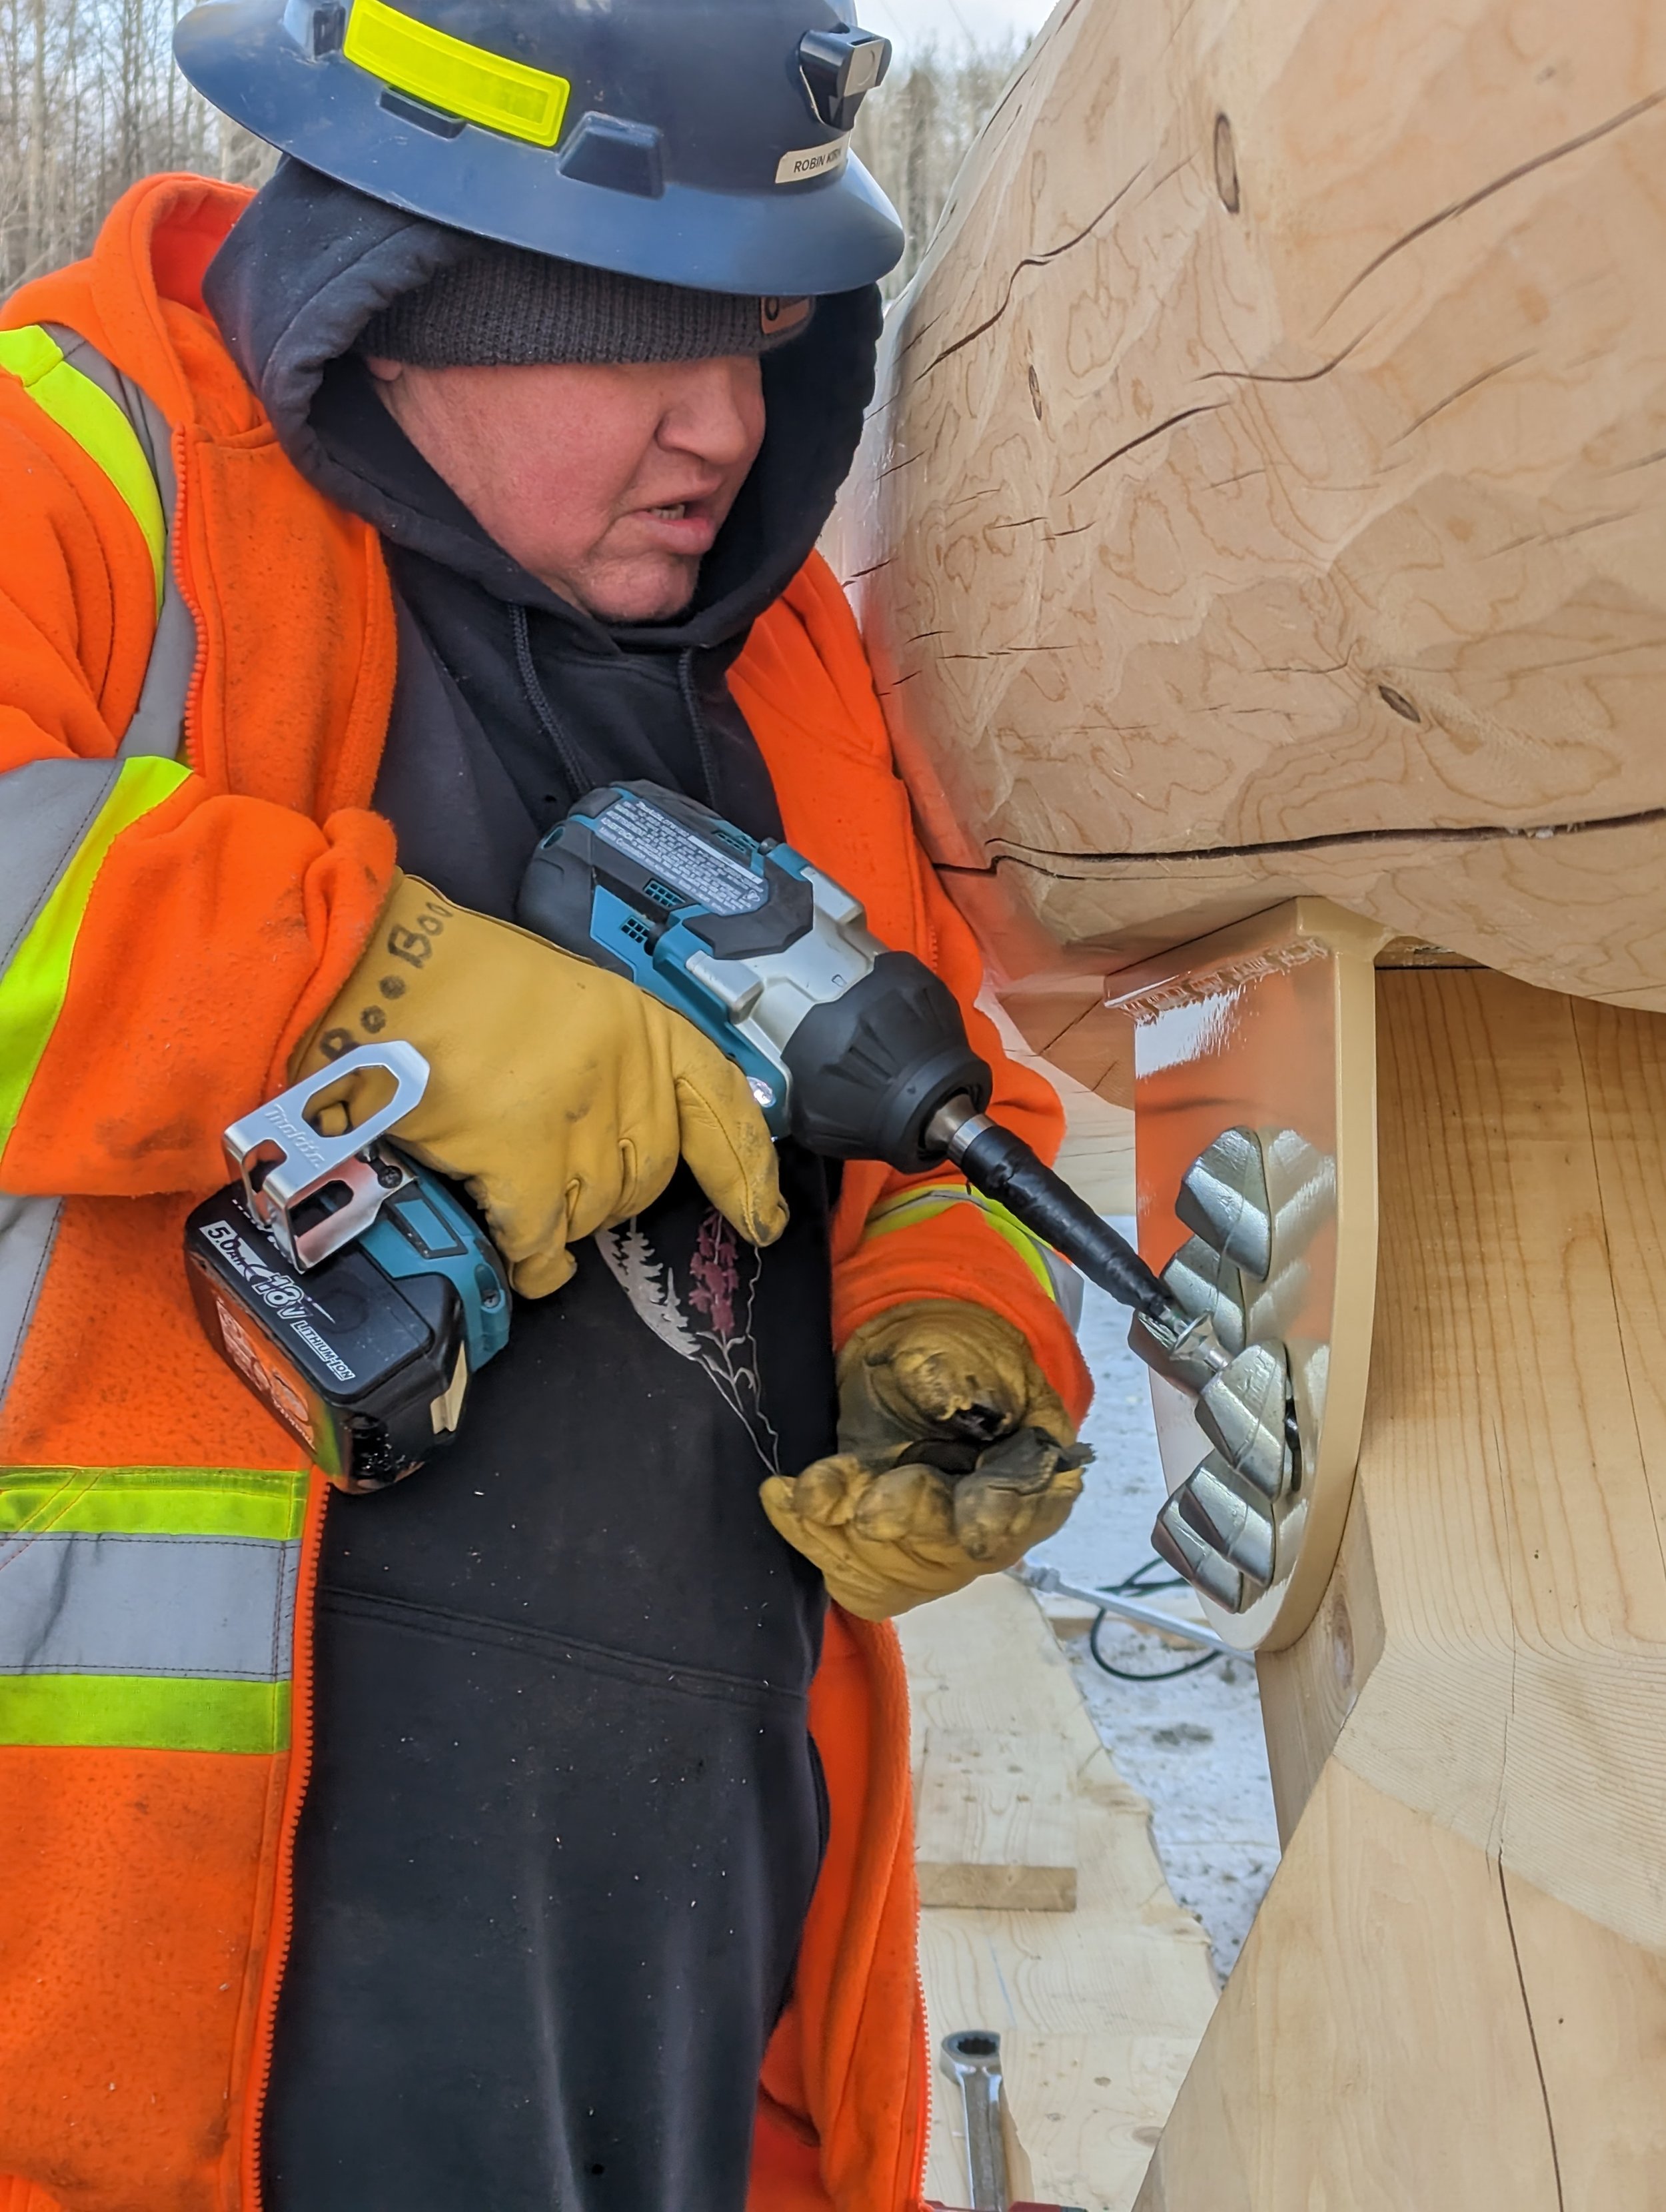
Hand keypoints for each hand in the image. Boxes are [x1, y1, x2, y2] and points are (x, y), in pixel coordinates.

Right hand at [295, 872, 784, 1295]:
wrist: (389, 976)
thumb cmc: (461, 980)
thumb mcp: (564, 1000)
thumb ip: (602, 1057)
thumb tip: (608, 1121)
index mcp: (645, 1027)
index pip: (721, 1103)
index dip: (746, 1167)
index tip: (762, 1217)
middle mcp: (628, 1078)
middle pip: (649, 1172)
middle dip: (615, 1190)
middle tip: (559, 1174)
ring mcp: (580, 1127)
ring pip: (596, 1212)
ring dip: (565, 1218)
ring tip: (520, 1195)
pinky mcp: (525, 1166)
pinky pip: (543, 1240)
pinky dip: (535, 1260)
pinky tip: (523, 1262)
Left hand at [760, 1299, 1086, 1619]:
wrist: (907, 1369)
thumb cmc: (950, 1355)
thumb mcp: (960, 1347)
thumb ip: (957, 1374)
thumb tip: (945, 1397)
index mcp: (1033, 1470)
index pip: (1026, 1507)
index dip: (1000, 1519)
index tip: (974, 1530)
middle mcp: (991, 1526)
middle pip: (954, 1549)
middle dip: (908, 1524)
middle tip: (866, 1510)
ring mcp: (936, 1551)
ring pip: (894, 1572)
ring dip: (845, 1534)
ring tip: (804, 1490)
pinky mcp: (885, 1558)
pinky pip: (851, 1575)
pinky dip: (812, 1538)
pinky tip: (784, 1497)